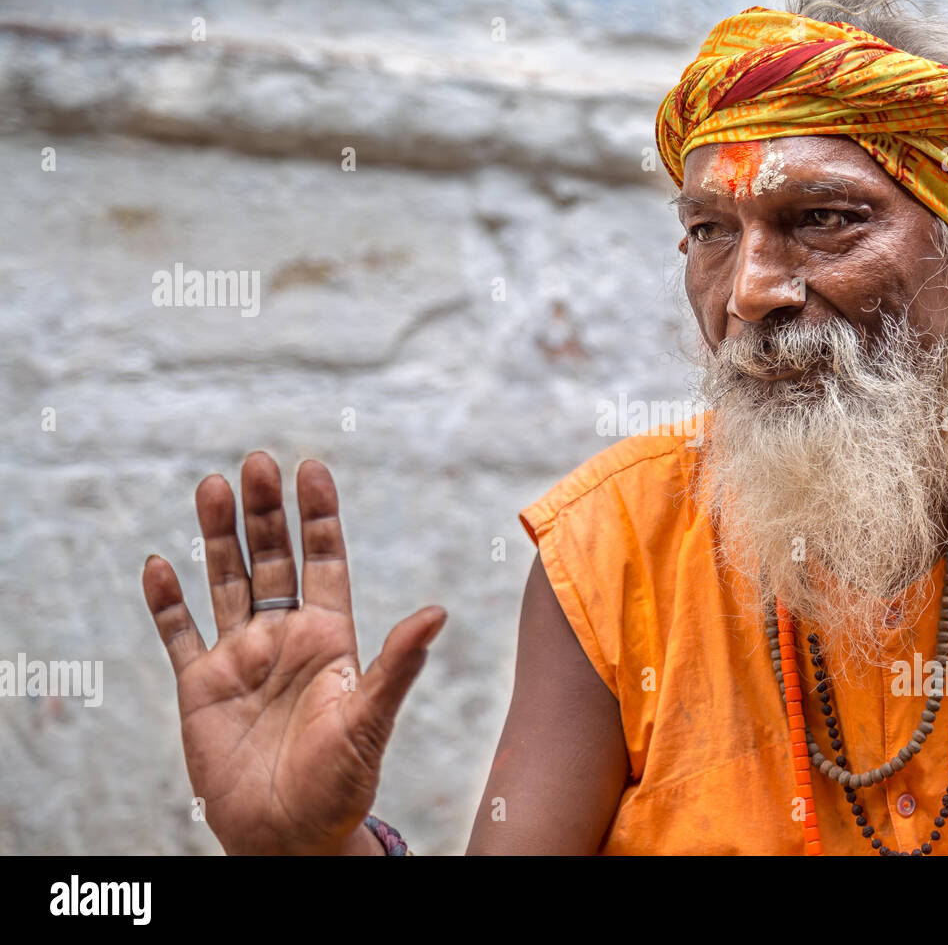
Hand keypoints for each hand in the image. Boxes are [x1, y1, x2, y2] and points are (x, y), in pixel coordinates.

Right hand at [142, 452, 445, 854]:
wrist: (289, 835)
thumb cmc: (342, 783)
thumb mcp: (372, 720)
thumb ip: (397, 665)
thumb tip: (437, 612)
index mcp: (330, 638)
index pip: (324, 561)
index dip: (318, 516)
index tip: (311, 469)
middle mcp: (286, 637)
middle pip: (274, 558)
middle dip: (265, 512)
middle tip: (256, 462)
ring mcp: (242, 658)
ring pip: (228, 581)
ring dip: (218, 537)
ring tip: (212, 486)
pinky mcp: (202, 687)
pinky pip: (180, 634)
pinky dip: (167, 602)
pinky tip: (158, 565)